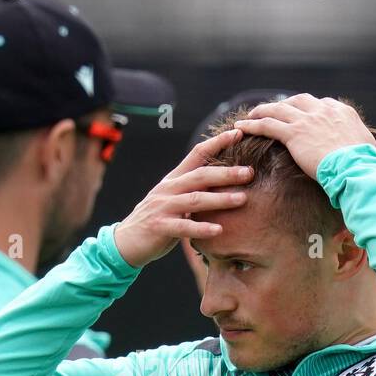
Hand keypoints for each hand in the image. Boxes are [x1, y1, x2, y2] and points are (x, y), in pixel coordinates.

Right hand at [113, 129, 253, 268]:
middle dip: (226, 173)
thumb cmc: (157, 221)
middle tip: (249, 172)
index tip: (239, 133)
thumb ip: (194, 189)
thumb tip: (224, 180)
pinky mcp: (159, 227)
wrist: (126, 242)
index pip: (197, 154)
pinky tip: (219, 230)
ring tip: (242, 199)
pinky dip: (201, 228)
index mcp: (174, 179)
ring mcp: (163, 207)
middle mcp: (168, 189)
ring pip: (194, 199)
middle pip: (200, 176)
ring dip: (220, 199)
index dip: (217, 142)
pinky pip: (183, 227)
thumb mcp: (175, 200)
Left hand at [234, 95, 375, 180]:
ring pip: (279, 109)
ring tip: (250, 116)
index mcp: (343, 112)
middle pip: (299, 101)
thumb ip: (367, 153)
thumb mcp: (370, 154)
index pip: (322, 104)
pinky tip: (242, 126)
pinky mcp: (294, 133)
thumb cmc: (367, 167)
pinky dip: (253, 124)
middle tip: (274, 111)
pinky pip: (267, 124)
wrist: (357, 168)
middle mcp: (324, 110)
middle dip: (285, 105)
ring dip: (263, 111)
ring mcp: (308, 120)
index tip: (302, 114)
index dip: (309, 109)